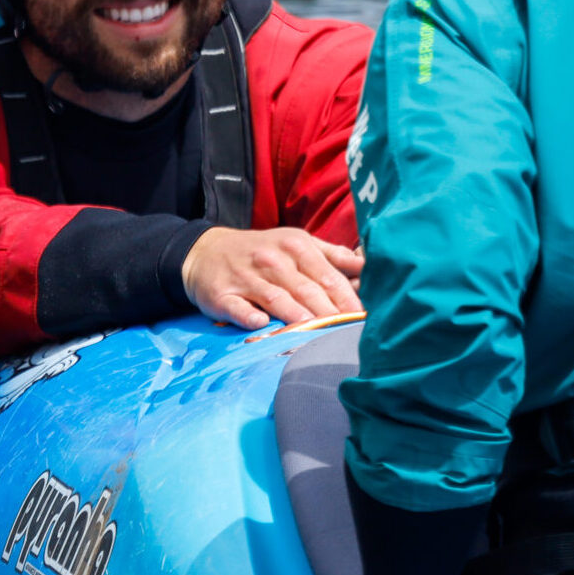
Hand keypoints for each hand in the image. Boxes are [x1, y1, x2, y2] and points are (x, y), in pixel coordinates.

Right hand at [181, 227, 362, 329]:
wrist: (206, 251)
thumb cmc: (263, 251)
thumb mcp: (297, 243)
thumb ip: (332, 256)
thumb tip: (367, 266)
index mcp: (296, 246)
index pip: (328, 276)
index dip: (348, 298)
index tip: (365, 317)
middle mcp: (272, 260)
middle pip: (306, 289)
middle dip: (328, 311)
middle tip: (347, 331)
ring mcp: (246, 277)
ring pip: (275, 298)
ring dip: (295, 314)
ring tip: (314, 329)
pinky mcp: (222, 294)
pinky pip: (237, 307)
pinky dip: (248, 315)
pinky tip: (260, 324)